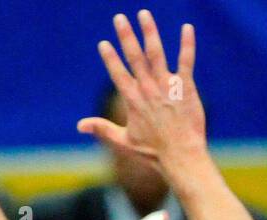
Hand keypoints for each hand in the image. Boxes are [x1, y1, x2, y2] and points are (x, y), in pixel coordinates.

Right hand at [78, 12, 205, 166]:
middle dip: (126, 36)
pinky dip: (186, 44)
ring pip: (156, 54)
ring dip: (150, 32)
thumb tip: (79, 125)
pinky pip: (186, 62)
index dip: (110, 58)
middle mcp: (148, 89)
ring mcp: (167, 87)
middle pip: (134, 57)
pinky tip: (187, 28)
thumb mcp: (124, 141)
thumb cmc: (154, 153)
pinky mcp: (186, 88)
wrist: (181, 157)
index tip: (103, 43)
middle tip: (119, 18)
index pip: (118, 74)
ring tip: (144, 14)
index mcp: (133, 100)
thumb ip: (102, 129)